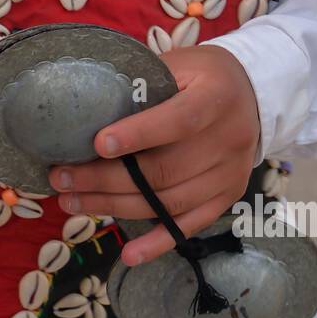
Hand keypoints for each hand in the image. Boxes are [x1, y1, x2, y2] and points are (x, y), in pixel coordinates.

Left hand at [47, 45, 260, 265]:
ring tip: (73, 202)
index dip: (139, 134)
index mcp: (217, 97)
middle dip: (106, 178)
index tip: (98, 144)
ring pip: (168, 201)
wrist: (254, 93)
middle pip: (165, 169)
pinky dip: (158, 242)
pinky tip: (129, 254)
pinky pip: (189, 224)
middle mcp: (230, 139)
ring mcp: (230, 173)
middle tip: (62, 178)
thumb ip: (143, 84)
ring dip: (116, 206)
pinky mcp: (226, 197)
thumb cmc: (202, 75)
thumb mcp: (179, 63)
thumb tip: (87, 106)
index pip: (179, 120)